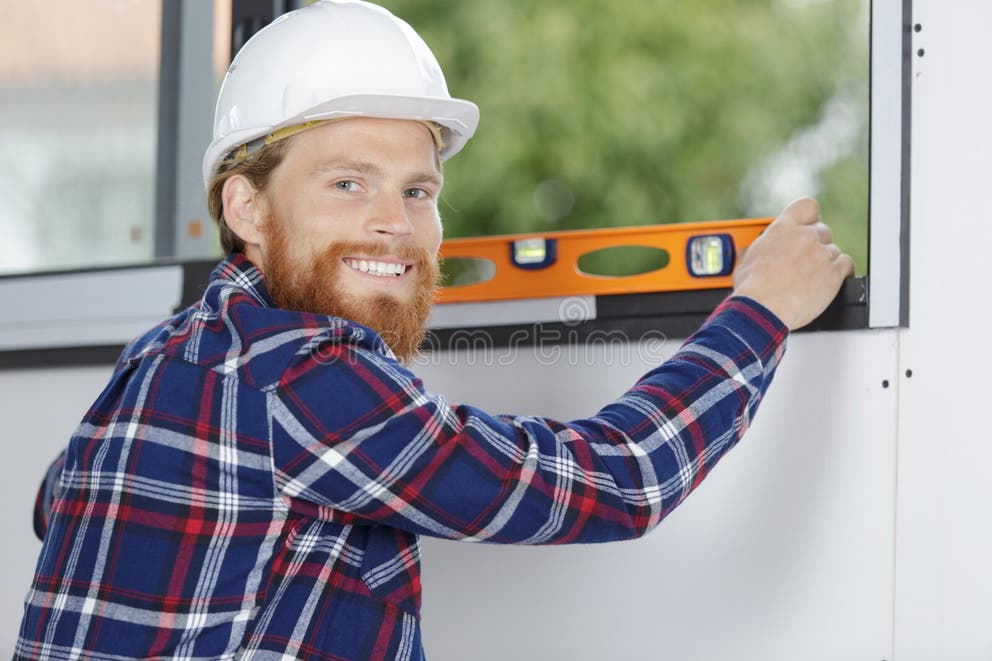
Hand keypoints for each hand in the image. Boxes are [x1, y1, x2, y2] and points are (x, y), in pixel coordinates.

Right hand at [732, 197, 854, 329]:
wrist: (763, 309)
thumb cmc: (752, 290)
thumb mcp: (745, 263)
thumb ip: (755, 252)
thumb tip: (746, 254)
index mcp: (782, 229)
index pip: (807, 206)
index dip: (811, 217)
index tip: (809, 227)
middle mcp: (804, 237)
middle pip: (823, 231)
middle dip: (818, 244)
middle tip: (808, 260)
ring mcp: (820, 253)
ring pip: (833, 250)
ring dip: (826, 262)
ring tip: (814, 278)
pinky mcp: (833, 272)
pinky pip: (846, 264)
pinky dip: (842, 272)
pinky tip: (833, 280)